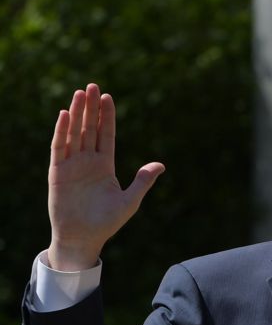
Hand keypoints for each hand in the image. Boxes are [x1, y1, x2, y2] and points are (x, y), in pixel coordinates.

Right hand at [47, 83, 164, 270]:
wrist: (84, 238)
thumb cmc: (107, 222)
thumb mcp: (130, 200)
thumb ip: (143, 181)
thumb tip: (160, 165)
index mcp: (105, 165)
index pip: (106, 135)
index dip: (107, 117)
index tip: (108, 97)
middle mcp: (88, 161)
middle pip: (89, 129)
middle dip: (91, 108)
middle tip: (92, 86)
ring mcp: (72, 165)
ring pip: (74, 133)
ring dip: (76, 113)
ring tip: (80, 93)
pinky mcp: (58, 172)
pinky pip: (59, 148)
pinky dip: (62, 131)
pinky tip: (65, 115)